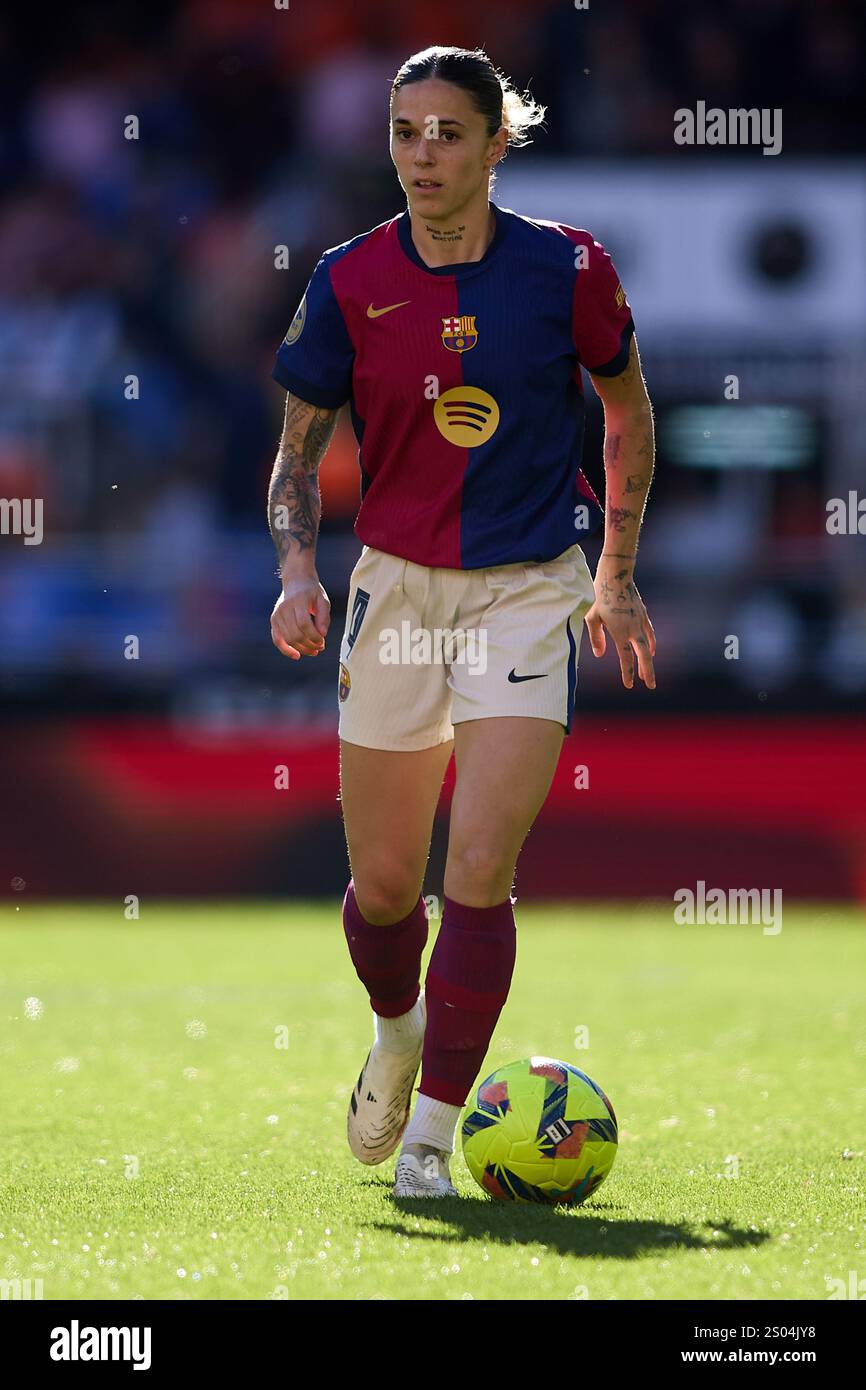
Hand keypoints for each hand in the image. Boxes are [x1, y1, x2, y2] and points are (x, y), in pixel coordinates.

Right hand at [270, 571, 329, 659]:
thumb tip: (322, 634)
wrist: (296, 581)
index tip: (323, 642)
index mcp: (298, 600)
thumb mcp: (323, 600)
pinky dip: (286, 650)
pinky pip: (277, 639)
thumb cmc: (312, 592)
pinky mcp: (273, 621)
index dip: (313, 636)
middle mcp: (284, 608)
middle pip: (295, 634)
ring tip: (313, 651)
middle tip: (320, 647)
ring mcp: (277, 614)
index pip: (303, 623)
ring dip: (302, 649)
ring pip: (288, 639)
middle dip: (309, 645)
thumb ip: (324, 617)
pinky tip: (296, 655)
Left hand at [584, 557, 655, 688]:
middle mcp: (632, 629)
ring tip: (646, 674)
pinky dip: (652, 643)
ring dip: (648, 661)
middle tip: (650, 686)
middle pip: (644, 655)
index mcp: (619, 632)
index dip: (627, 672)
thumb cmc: (599, 596)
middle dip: (647, 672)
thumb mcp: (591, 617)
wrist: (616, 576)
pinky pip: (650, 632)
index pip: (626, 658)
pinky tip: (652, 651)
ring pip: (648, 646)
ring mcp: (640, 621)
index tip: (628, 685)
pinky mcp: (643, 614)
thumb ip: (596, 637)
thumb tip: (600, 655)